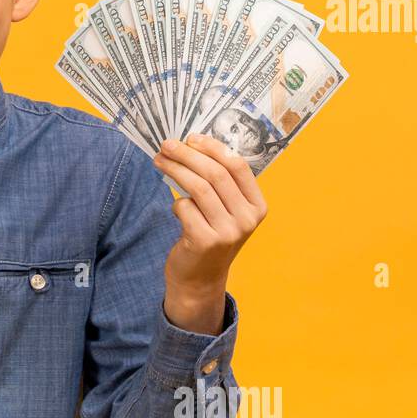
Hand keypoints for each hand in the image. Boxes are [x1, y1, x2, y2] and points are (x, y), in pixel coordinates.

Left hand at [152, 133, 267, 320]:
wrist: (200, 280)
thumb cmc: (210, 236)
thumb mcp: (226, 211)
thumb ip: (220, 183)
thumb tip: (193, 143)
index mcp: (257, 206)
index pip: (238, 166)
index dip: (212, 147)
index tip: (191, 137)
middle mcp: (247, 219)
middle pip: (215, 173)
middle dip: (187, 154)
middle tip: (166, 145)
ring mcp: (228, 231)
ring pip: (198, 187)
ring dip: (175, 170)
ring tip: (159, 161)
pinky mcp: (205, 241)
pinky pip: (184, 207)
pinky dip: (176, 203)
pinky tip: (176, 207)